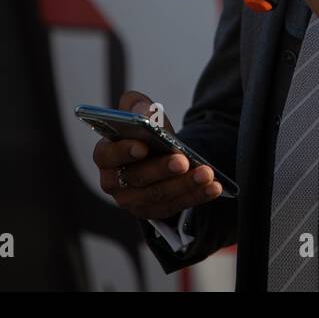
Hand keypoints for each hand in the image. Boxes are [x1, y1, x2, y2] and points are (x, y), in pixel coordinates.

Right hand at [92, 90, 222, 220]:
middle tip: (183, 161)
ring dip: (184, 185)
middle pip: (137, 178)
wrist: (160, 154)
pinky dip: (195, 197)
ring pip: (158, 195)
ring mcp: (132, 200)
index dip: (123, 152)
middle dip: (162, 169)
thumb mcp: (140, 112)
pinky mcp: (152, 211)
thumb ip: (137, 106)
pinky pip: (174, 206)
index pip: (106, 156)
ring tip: (206, 174)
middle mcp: (113, 182)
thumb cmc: (146, 133)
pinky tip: (212, 187)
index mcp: (106, 155)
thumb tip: (145, 114)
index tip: (142, 147)